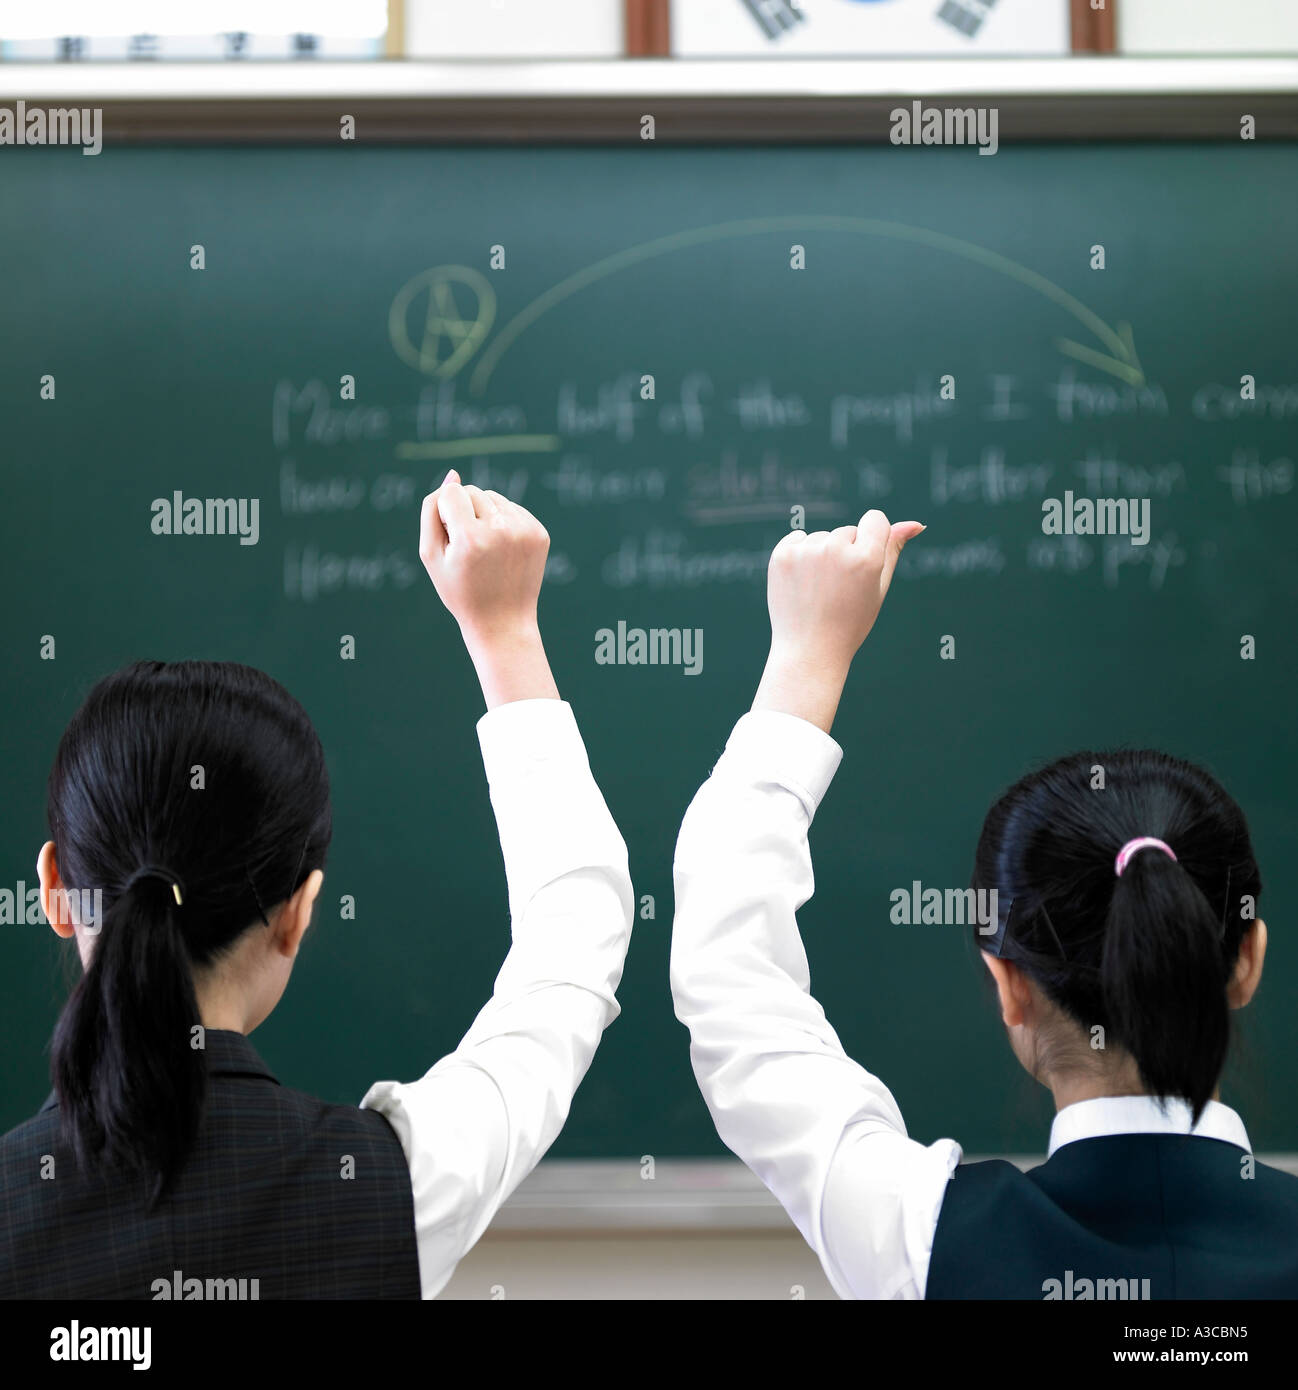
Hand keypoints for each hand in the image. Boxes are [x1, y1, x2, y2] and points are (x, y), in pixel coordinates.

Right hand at [419, 470, 559, 707]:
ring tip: (485, 549)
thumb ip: (432, 510)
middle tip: (468, 550)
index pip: (451, 493)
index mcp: (471, 538)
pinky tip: (501, 550)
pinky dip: (503, 522)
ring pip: (493, 497)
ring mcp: (524, 530)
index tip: (450, 539)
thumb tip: (453, 474)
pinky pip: (512, 509)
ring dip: (484, 515)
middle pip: (473, 491)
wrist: (502, 622)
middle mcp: (501, 530)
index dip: (445, 513)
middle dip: (465, 512)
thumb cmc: (460, 590)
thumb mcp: (432, 555)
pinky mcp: (539, 532)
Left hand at [753, 511, 923, 733]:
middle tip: (839, 589)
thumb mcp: (878, 588)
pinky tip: (802, 581)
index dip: (872, 538)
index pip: (875, 519)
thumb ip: (894, 550)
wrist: (809, 649)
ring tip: (820, 589)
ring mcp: (806, 552)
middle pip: (848, 531)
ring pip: (822, 537)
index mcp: (867, 558)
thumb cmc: (850, 622)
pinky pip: (797, 539)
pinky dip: (800, 555)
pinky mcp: (782, 555)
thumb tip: (915, 524)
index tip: (864, 561)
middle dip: (847, 552)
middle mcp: (836, 550)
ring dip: (822, 555)